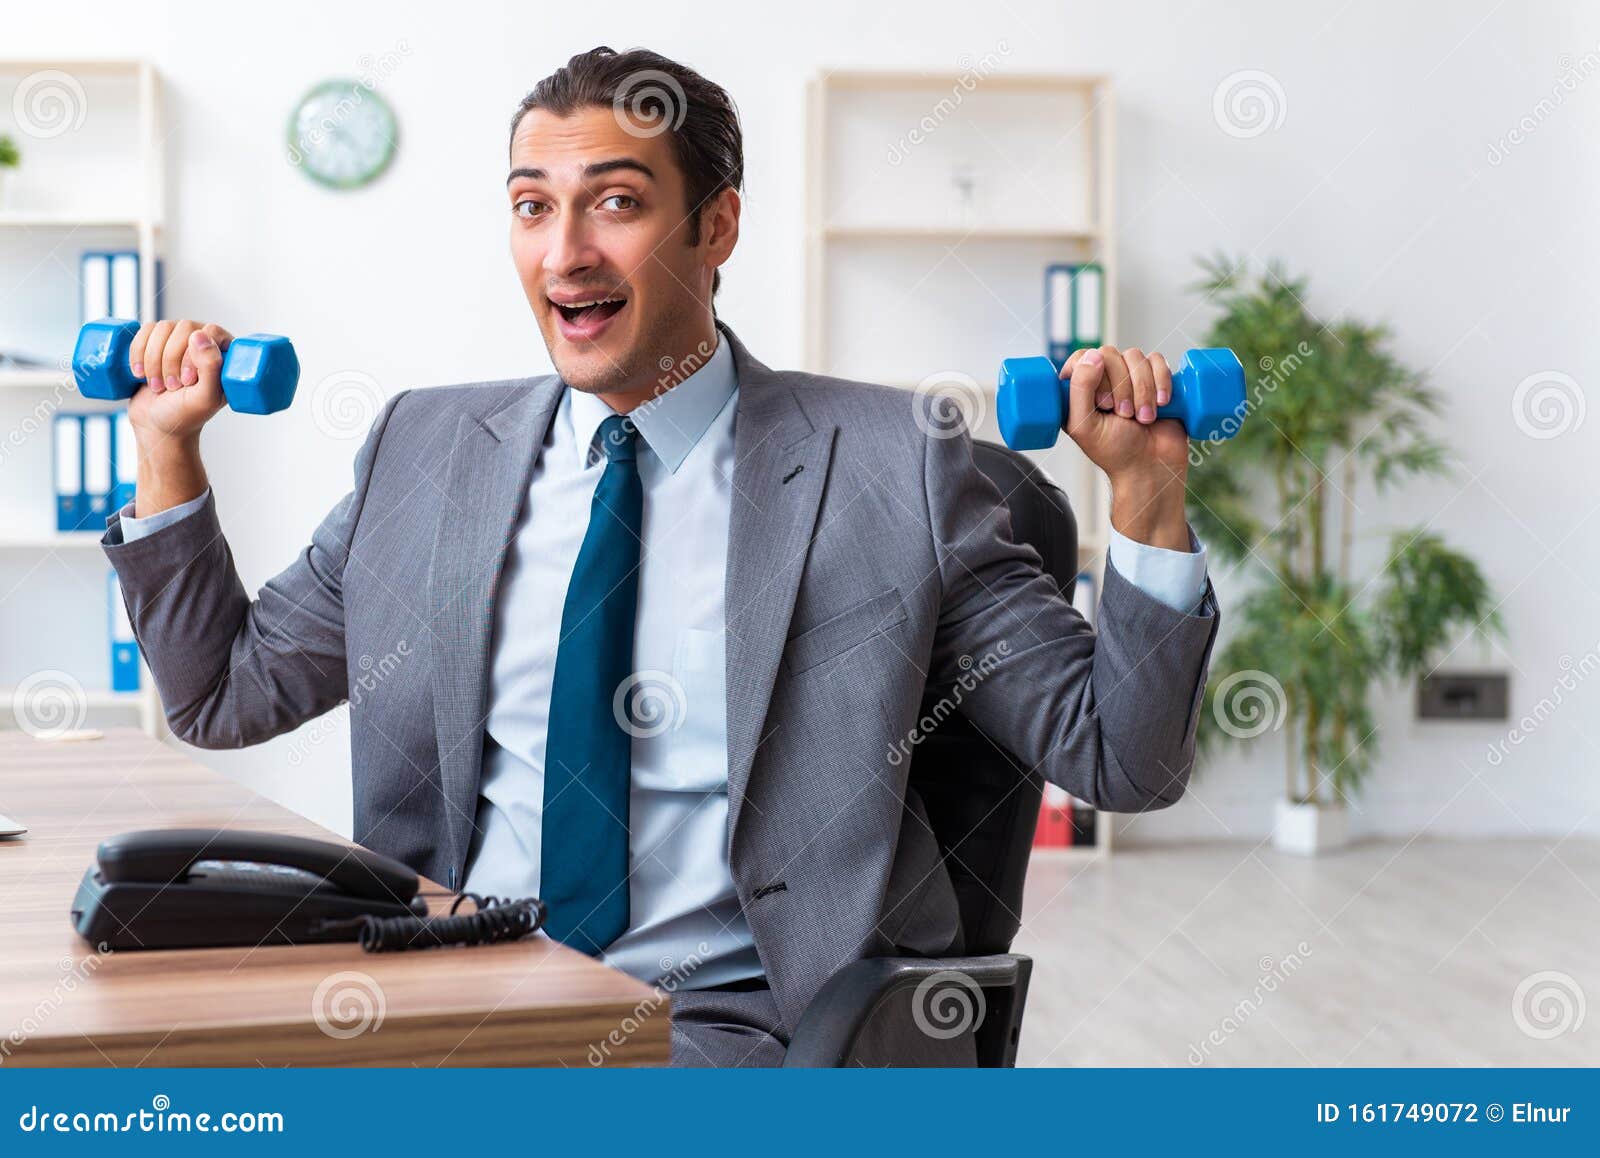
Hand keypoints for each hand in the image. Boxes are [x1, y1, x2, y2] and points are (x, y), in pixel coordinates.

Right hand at [126, 319, 233, 444]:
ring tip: (158, 386)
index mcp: (225, 354)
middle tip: (171, 387)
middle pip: (184, 328)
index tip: (187, 381)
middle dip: (170, 360)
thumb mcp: (203, 398)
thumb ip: (210, 369)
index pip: (210, 332)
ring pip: (162, 328)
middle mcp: (205, 343)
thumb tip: (200, 334)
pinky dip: (138, 352)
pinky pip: (144, 331)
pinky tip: (140, 373)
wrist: (157, 425)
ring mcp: (180, 341)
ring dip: (153, 359)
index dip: (193, 354)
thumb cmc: (185, 415)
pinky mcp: (156, 343)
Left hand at [1062, 345, 1191, 550]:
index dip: (1093, 374)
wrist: (1152, 468)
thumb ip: (1079, 389)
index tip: (1102, 403)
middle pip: (1110, 353)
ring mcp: (1131, 378)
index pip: (1082, 356)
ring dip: (1142, 389)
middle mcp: (1105, 380)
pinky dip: (1162, 382)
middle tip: (1124, 415)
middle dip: (1121, 386)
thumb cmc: (1115, 453)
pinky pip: (1159, 361)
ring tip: (1144, 418)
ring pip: (1135, 356)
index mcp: (1081, 390)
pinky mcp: (1157, 380)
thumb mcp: (1084, 426)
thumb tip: (1093, 355)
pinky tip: (1162, 404)